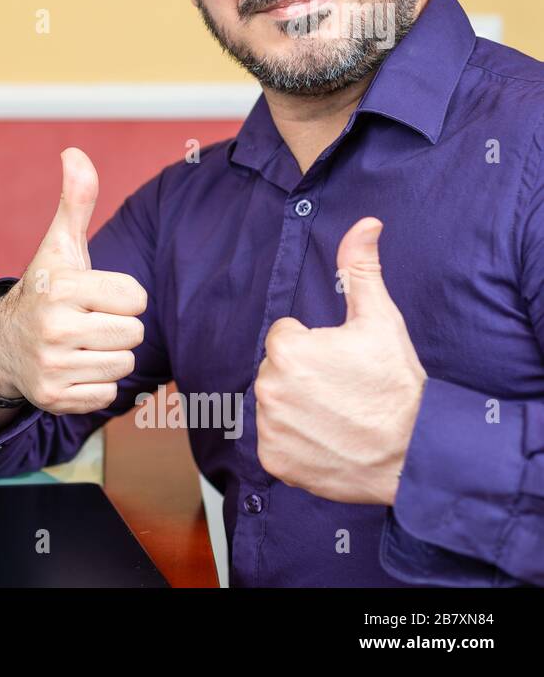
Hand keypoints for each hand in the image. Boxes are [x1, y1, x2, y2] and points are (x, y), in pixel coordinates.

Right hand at [0, 147, 147, 414]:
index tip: (94, 294)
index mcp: (60, 287)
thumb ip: (75, 200)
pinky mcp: (54, 399)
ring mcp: (52, 366)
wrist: (0, 343)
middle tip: (88, 320)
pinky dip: (95, 384)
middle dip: (117, 326)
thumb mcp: (59, 246)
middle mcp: (53, 328)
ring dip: (108, 356)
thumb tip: (75, 152)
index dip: (121, 295)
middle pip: (134, 333)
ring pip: (124, 365)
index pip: (136, 297)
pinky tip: (73, 368)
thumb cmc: (45, 289)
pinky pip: (107, 395)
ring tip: (80, 344)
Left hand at [255, 216, 427, 504]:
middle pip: (276, 370)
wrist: (416, 453)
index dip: (315, 347)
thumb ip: (359, 269)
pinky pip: (275, 442)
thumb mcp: (381, 320)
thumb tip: (364, 224)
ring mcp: (270, 427)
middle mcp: (269, 387)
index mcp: (286, 349)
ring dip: (297, 408)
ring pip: (275, 405)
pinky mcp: (274, 460)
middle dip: (302, 376)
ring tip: (336, 416)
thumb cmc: (397, 386)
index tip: (342, 364)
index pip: (285, 337)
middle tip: (342, 391)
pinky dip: (295, 443)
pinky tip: (326, 440)